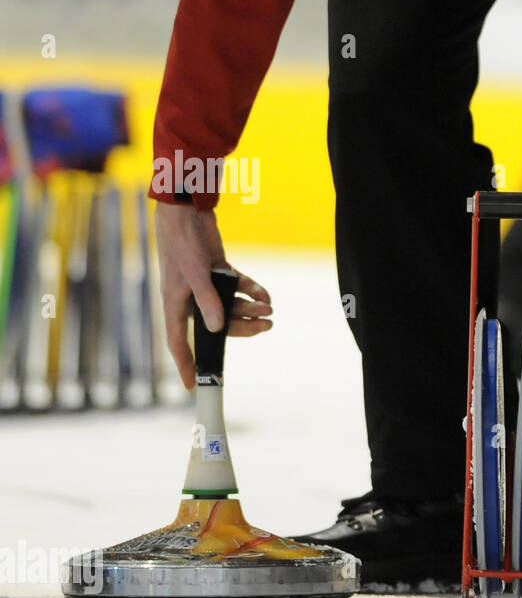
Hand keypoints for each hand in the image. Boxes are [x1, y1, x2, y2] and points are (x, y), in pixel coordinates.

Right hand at [154, 202, 272, 388]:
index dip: (186, 364)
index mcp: (176, 304)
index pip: (179, 342)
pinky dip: (252, 291)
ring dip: (251, 309)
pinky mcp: (217, 272)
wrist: (186, 212)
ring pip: (231, 307)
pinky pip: (237, 288)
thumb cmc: (183, 243)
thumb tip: (218, 329)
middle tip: (267, 326)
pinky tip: (265, 295)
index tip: (193, 385)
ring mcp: (205, 286)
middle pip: (218, 325)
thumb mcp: (196, 273)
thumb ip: (208, 301)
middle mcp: (190, 299)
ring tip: (270, 309)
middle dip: (242, 328)